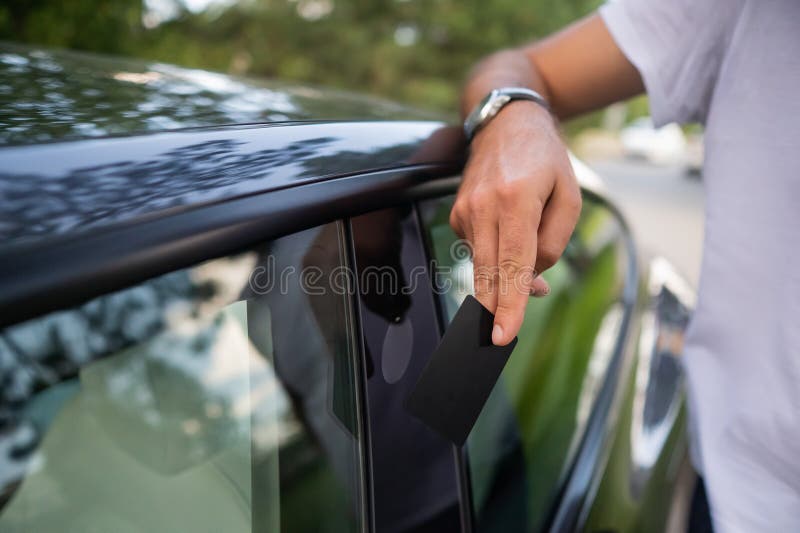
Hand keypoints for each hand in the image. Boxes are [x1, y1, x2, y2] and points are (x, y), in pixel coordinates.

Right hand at [449, 101, 581, 344]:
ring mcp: (464, 210)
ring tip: (531, 266)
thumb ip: (555, 242)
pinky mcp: (456, 215)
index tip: (502, 334)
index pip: (513, 263)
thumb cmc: (545, 160)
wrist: (506, 124)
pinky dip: (495, 257)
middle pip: (487, 272)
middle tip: (501, 336)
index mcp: (516, 198)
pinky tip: (509, 238)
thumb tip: (532, 281)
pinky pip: (477, 250)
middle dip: (495, 308)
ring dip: (504, 279)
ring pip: (482, 265)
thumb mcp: (569, 196)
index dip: (510, 303)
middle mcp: (483, 205)